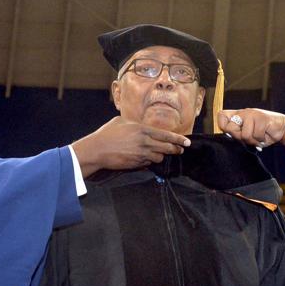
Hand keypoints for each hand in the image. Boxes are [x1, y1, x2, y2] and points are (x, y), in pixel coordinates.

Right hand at [72, 116, 190, 176]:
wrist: (97, 150)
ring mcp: (141, 155)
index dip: (178, 139)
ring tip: (159, 153)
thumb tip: (142, 126)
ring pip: (159, 157)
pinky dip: (150, 161)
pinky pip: (148, 163)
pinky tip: (146, 158)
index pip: (166, 136)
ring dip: (160, 156)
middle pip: (167, 148)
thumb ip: (135, 124)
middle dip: (175, 150)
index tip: (187, 142)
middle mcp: (145, 142)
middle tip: (180, 150)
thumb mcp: (121, 121)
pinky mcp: (136, 164)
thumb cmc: (107, 134)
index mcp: (143, 130)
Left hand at [216, 108, 284, 147]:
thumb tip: (227, 135)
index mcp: (238, 115)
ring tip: (259, 137)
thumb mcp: (248, 134)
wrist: (282, 129)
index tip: (231, 133)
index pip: (221, 116)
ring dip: (253, 140)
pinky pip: (256, 135)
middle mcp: (243, 112)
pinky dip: (261, 139)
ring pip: (244, 135)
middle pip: (230, 129)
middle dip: (240, 138)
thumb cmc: (263, 133)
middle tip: (250, 138)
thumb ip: (238, 133)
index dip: (223, 126)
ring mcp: (252, 114)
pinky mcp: (261, 118)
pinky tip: (265, 135)